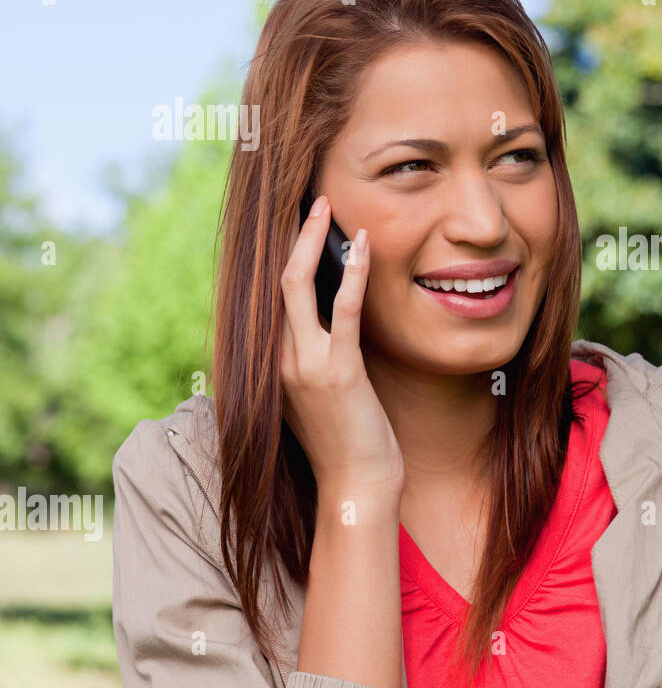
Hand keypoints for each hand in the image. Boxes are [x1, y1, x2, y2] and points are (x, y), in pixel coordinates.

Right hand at [279, 194, 404, 497]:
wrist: (356, 487)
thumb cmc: (347, 442)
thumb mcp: (322, 393)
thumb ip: (315, 356)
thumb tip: (332, 315)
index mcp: (272, 362)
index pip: (269, 297)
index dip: (282, 256)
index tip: (297, 224)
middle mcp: (279, 358)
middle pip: (275, 281)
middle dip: (292, 237)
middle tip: (312, 201)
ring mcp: (304, 364)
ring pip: (298, 286)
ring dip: (314, 242)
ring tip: (327, 207)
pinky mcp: (337, 371)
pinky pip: (343, 310)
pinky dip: (354, 273)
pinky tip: (365, 246)